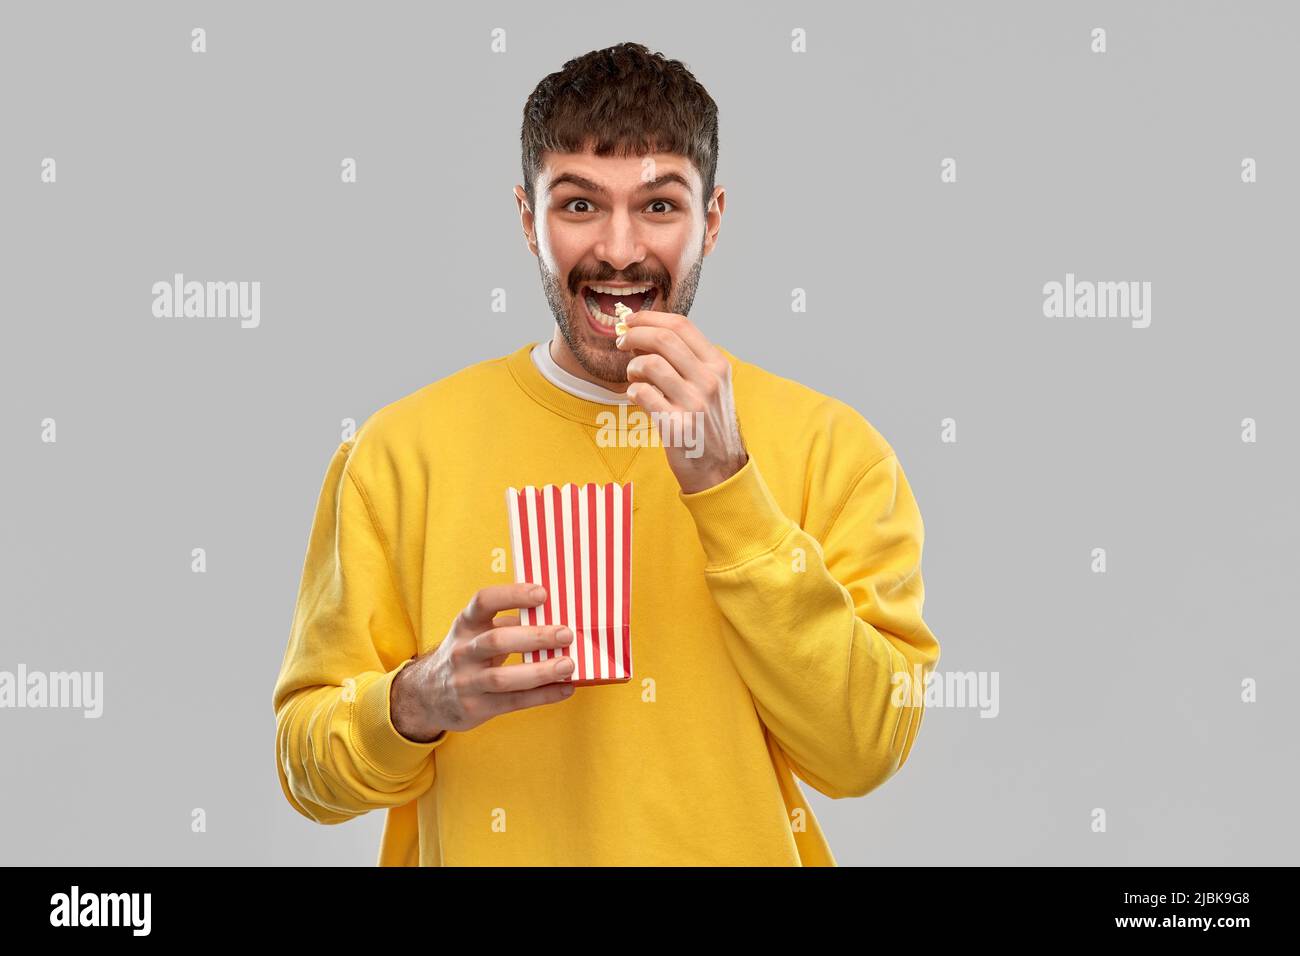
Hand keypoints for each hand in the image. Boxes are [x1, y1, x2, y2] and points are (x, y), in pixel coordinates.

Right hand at [390, 583, 576, 741]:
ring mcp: (466, 682)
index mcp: (465, 624)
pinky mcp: (475, 708)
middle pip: (497, 641)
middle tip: (565, 634)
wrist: (427, 695)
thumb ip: (509, 623)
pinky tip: (565, 688)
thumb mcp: (476, 633)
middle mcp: (462, 651)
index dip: (512, 595)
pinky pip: (513, 702)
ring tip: (568, 665)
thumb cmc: (467, 655)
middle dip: (534, 636)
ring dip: (540, 671)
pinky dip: (542, 696)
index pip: (483, 602)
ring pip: (503, 677)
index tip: (541, 593)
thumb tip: (556, 617)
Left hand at [615, 310, 747, 493]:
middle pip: (664, 339)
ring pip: (650, 364)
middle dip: (634, 334)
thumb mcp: (709, 385)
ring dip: (632, 366)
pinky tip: (636, 397)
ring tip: (633, 375)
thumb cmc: (707, 422)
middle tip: (621, 342)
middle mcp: (709, 381)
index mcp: (717, 365)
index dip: (650, 317)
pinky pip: (642, 394)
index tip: (632, 320)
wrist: (719, 467)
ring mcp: (695, 404)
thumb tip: (643, 333)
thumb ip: (684, 359)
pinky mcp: (678, 426)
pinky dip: (632, 391)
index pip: (681, 325)